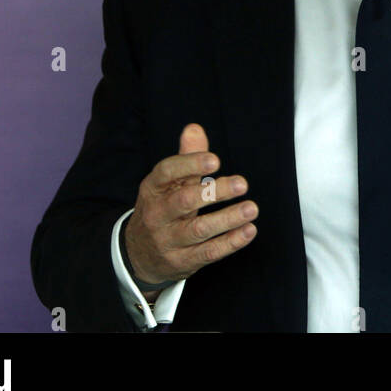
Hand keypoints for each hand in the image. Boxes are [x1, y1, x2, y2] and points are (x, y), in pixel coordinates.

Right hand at [123, 123, 257, 290]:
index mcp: (153, 189)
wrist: (139, 255)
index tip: (215, 160)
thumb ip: (186, 157)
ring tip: (251, 208)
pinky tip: (248, 230)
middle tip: (242, 183)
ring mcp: (168, 240)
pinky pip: (208, 253)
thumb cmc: (162, 209)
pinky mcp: (181, 261)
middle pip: (184, 201)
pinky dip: (230, 242)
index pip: (167, 173)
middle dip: (213, 192)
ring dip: (227, 219)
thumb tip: (194, 128)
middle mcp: (157, 214)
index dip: (190, 164)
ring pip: (198, 230)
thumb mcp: (167, 184)